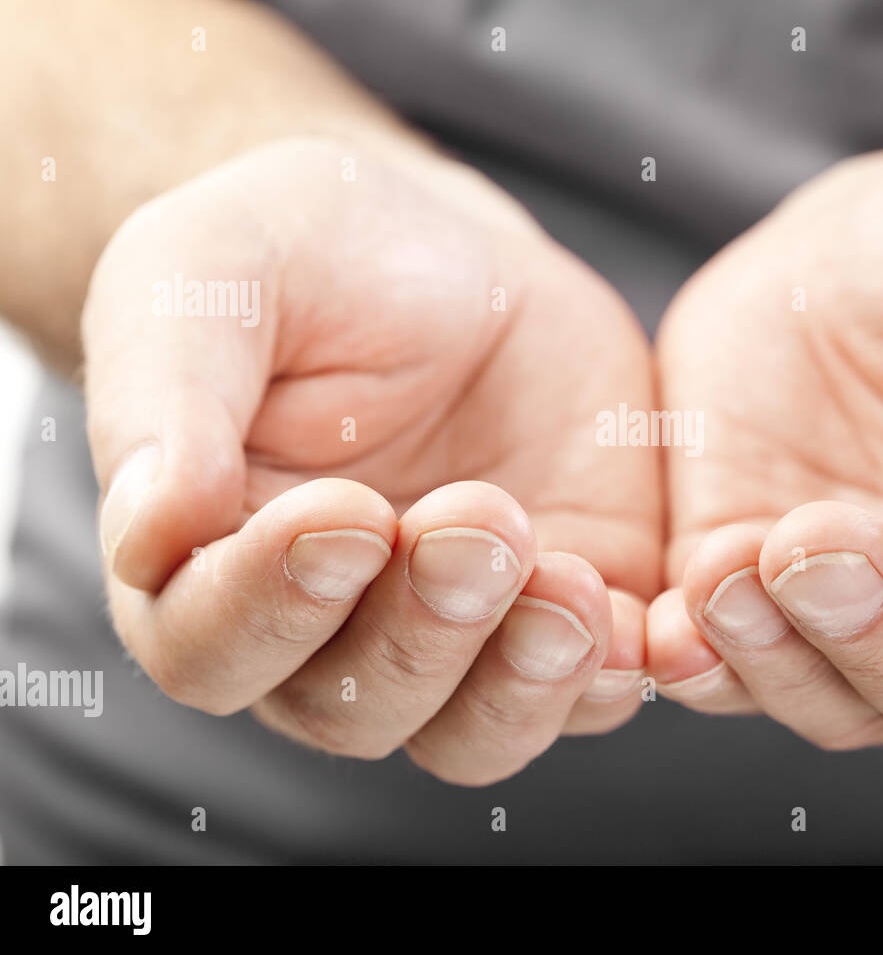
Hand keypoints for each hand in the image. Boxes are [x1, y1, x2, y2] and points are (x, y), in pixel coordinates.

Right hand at [84, 137, 658, 784]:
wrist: (450, 253)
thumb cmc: (304, 259)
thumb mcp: (210, 275)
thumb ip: (167, 397)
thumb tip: (151, 535)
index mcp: (208, 564)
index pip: (209, 648)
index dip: (270, 604)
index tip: (345, 511)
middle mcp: (328, 630)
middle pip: (354, 710)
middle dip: (418, 631)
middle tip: (472, 521)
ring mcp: (456, 632)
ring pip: (473, 733)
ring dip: (519, 678)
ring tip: (561, 579)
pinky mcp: (565, 608)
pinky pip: (587, 691)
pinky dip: (609, 673)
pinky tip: (626, 612)